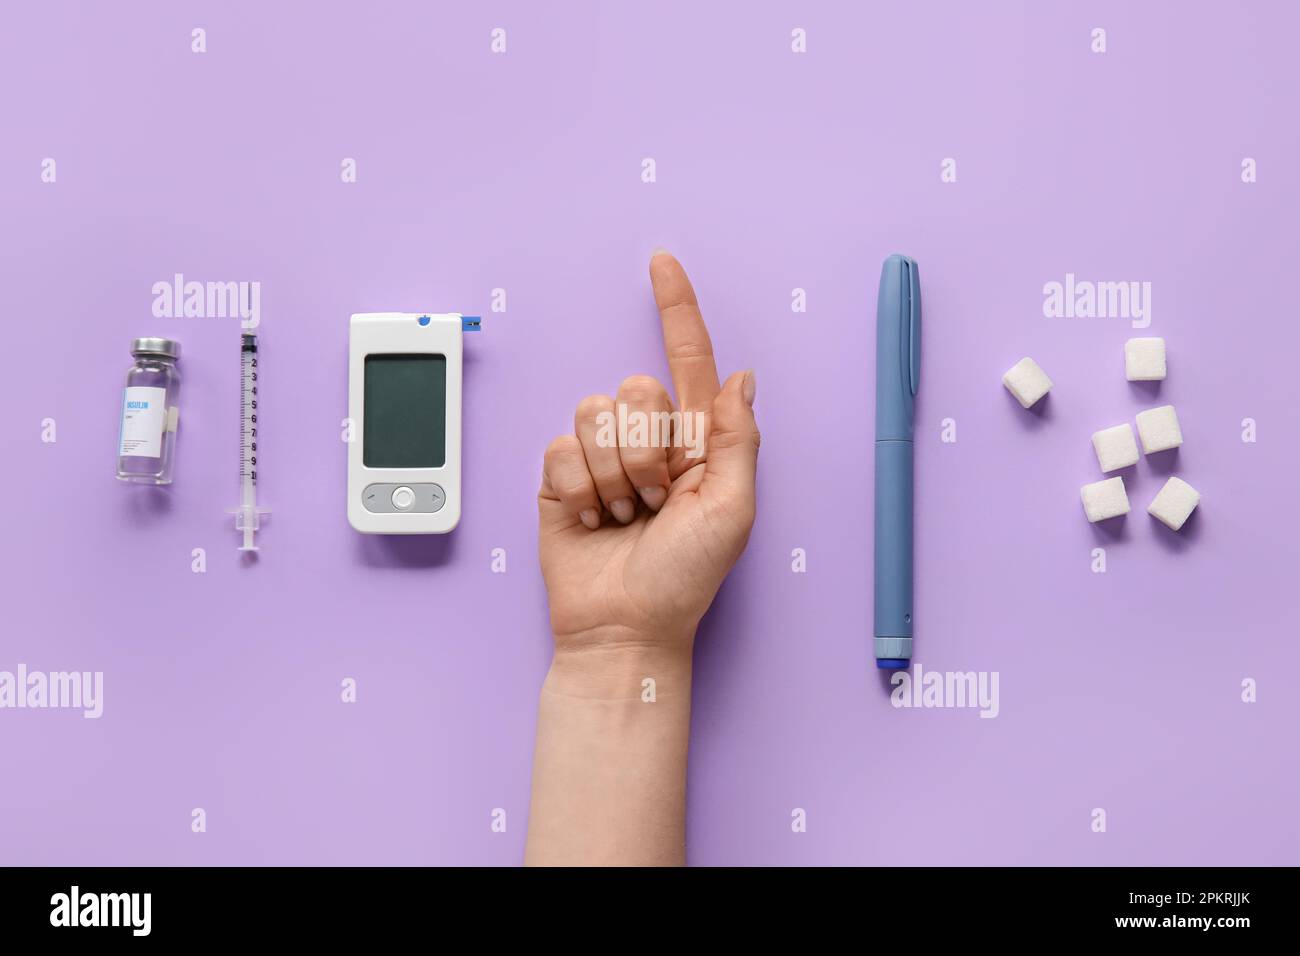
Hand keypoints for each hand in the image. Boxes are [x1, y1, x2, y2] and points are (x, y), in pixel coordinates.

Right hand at [538, 252, 759, 657]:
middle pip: (636, 387)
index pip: (689, 360)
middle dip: (646, 450)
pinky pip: (561, 447)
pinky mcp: (561, 476)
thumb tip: (742, 376)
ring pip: (594, 413)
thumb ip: (736, 438)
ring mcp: (602, 457)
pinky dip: (578, 490)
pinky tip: (591, 521)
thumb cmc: (685, 577)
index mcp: (698, 441)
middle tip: (655, 501)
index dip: (677, 309)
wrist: (622, 626)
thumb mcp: (732, 510)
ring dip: (612, 475)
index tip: (662, 262)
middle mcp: (649, 439)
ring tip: (624, 516)